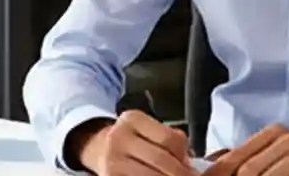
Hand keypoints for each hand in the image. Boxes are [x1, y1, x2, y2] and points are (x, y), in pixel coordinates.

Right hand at [71, 110, 198, 174]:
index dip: (184, 155)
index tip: (189, 164)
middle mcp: (118, 137)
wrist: (98, 149)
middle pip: (162, 160)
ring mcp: (112, 160)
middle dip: (181, 174)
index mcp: (132, 119)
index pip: (170, 138)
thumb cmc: (132, 140)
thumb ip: (172, 140)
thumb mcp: (148, 129)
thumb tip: (191, 167)